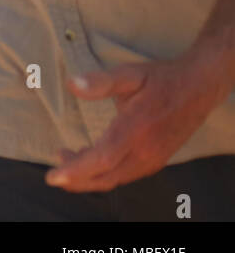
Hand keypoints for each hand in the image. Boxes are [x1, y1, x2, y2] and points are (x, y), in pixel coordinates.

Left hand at [45, 57, 229, 192]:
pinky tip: (91, 158)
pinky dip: (105, 173)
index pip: (102, 159)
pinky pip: (126, 174)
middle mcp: (146, 151)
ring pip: (116, 178)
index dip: (77, 170)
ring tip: (67, 158)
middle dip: (77, 179)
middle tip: (54, 173)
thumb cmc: (160, 79)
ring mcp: (153, 159)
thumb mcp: (129, 73)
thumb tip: (72, 84)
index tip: (54, 176)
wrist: (198, 88)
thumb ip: (100, 81)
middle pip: (107, 176)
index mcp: (136, 130)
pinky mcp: (156, 160)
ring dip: (89, 176)